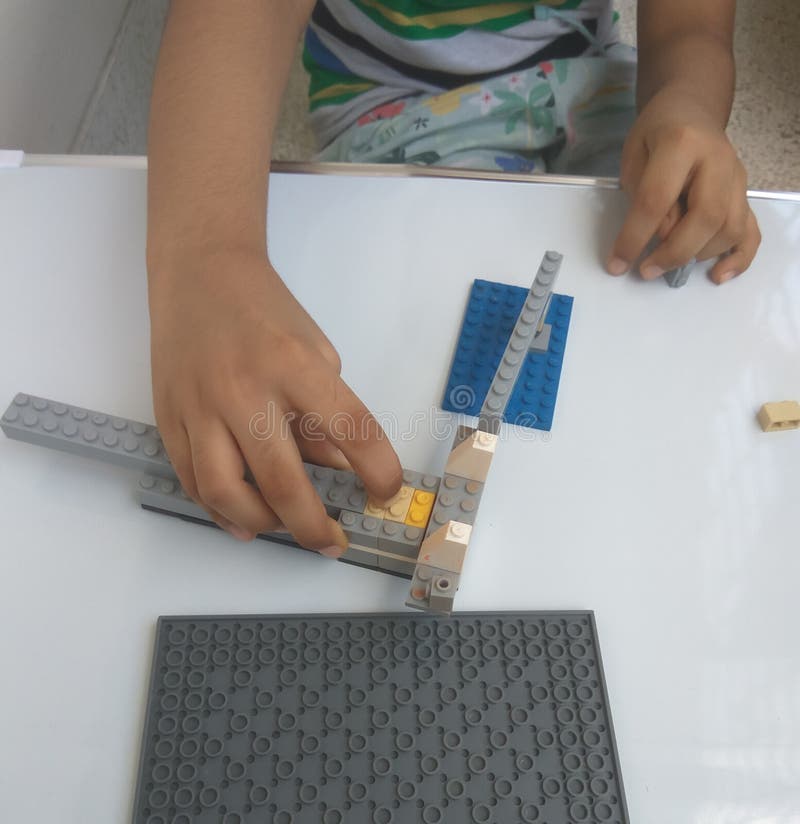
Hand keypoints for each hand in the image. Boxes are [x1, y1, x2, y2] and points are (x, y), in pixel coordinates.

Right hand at [148, 248, 402, 554]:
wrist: (198, 275)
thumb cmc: (266, 310)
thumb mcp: (316, 351)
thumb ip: (326, 412)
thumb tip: (339, 469)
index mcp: (294, 365)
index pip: (351, 431)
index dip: (379, 471)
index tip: (386, 492)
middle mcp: (244, 389)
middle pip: (282, 479)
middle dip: (313, 525)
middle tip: (331, 542)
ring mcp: (199, 407)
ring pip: (225, 492)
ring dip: (260, 524)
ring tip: (283, 527)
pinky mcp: (168, 418)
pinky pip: (191, 481)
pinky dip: (219, 510)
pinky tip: (243, 519)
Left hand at [607, 86, 760, 284]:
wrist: (691, 111)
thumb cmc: (656, 134)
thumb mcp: (635, 156)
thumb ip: (642, 195)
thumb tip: (658, 237)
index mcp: (682, 143)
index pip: (657, 200)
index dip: (634, 237)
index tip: (617, 263)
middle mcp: (718, 161)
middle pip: (706, 217)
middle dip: (674, 253)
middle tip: (646, 270)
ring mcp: (737, 178)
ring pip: (730, 228)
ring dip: (698, 255)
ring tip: (667, 263)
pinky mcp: (744, 194)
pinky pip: (750, 232)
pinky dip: (738, 259)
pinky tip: (718, 276)